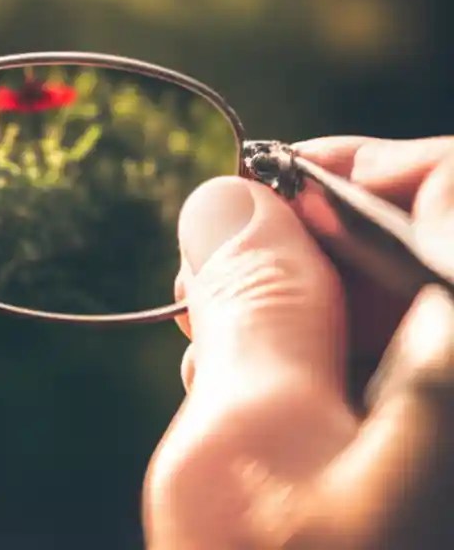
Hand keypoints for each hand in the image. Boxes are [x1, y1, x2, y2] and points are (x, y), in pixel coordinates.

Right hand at [144, 136, 453, 548]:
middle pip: (420, 252)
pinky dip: (327, 378)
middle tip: (204, 286)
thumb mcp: (254, 433)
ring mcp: (444, 425)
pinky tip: (256, 411)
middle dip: (307, 254)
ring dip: (305, 321)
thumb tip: (231, 199)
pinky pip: (395, 382)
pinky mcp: (424, 469)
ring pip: (401, 320)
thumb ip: (256, 298)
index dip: (349, 166)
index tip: (252, 188)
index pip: (448, 185)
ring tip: (214, 364)